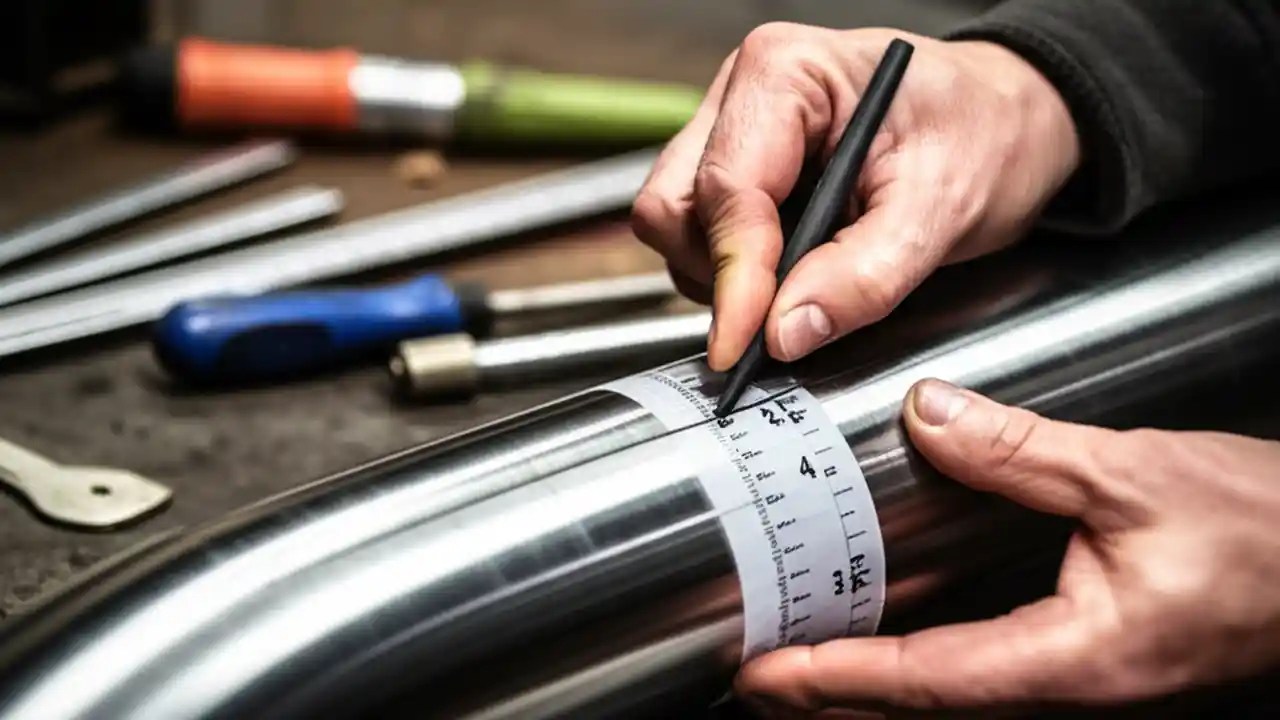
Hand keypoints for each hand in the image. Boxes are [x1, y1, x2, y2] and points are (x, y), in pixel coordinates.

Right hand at [631, 24, 1079, 370]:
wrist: (1008, 122)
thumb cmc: (986, 133)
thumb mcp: (944, 206)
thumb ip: (865, 274)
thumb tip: (786, 331)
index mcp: (787, 74)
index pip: (726, 189)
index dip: (735, 276)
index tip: (745, 345)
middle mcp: (745, 96)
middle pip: (674, 206)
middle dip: (720, 274)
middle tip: (781, 317)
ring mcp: (733, 133)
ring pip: (677, 227)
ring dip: (727, 278)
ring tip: (810, 280)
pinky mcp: (739, 173)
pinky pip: (702, 237)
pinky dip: (739, 274)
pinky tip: (799, 271)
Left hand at [735, 378, 1279, 715]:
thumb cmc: (1262, 531)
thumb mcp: (1134, 474)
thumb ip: (1019, 449)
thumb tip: (925, 414)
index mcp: (1075, 659)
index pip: (925, 680)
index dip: (837, 681)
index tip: (765, 677)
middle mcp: (1070, 692)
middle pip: (924, 713)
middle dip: (834, 704)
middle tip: (757, 682)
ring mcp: (1081, 690)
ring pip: (953, 706)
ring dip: (873, 695)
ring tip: (802, 672)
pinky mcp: (1090, 671)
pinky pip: (987, 685)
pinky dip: (923, 676)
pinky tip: (897, 650)